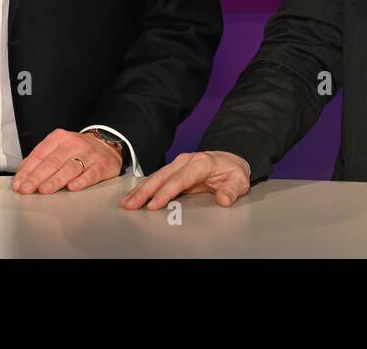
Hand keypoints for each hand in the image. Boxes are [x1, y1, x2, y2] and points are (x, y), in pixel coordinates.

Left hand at [12, 129, 122, 193]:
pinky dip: (81, 181)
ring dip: (56, 180)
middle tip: (26, 189)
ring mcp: (89, 154)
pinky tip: (72, 187)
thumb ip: (39, 160)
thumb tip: (21, 176)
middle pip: (53, 161)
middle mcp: (74, 144)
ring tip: (44, 190)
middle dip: (37, 177)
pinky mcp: (103, 165)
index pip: (39, 154)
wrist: (107, 146)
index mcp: (59, 138)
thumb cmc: (76, 151)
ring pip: (70, 167)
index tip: (18, 184)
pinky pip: (91, 174)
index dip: (27, 170)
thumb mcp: (57, 148)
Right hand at [119, 150, 251, 209]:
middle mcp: (187, 161)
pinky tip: (134, 196)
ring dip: (140, 190)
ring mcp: (179, 164)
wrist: (231, 161)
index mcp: (202, 163)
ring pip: (156, 176)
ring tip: (127, 202)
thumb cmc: (233, 172)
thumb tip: (223, 199)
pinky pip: (157, 179)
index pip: (181, 178)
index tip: (154, 204)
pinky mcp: (174, 170)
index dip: (166, 192)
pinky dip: (144, 188)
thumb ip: (232, 190)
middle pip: (163, 176)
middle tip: (131, 204)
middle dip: (146, 191)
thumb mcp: (239, 181)